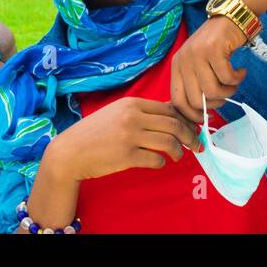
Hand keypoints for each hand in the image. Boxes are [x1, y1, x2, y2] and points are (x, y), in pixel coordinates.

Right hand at [43, 97, 198, 182]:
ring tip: (178, 156)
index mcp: (132, 103)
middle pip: (174, 125)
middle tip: (196, 145)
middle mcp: (133, 117)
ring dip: (179, 151)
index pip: (169, 109)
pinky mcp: (127, 156)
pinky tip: (158, 162)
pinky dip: (162, 162)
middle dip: (190, 136)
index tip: (192, 129)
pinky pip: (156, 160)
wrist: (71, 151)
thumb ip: (141, 112)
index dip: (185, 120)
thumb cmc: (95, 133)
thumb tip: (171, 115)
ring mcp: (130, 136)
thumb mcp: (117, 113)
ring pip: (169, 142)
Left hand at [170, 15, 247, 124]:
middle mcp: (183, 60)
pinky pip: (227, 78)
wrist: (230, 18)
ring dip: (229, 91)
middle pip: (196, 100)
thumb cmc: (215, 45)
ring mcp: (197, 54)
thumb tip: (199, 114)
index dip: (192, 114)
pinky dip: (238, 79)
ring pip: (213, 91)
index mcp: (177, 67)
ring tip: (234, 81)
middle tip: (226, 95)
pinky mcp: (214, 50)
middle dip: (215, 103)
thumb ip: (195, 84)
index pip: (177, 101)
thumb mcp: (198, 64)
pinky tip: (241, 71)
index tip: (206, 118)